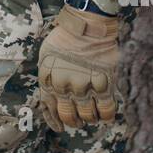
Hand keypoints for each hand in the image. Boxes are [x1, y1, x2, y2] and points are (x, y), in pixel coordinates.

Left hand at [37, 4, 119, 131]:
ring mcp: (83, 86)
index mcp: (48, 79)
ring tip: (92, 114)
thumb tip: (51, 97)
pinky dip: (106, 116)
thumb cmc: (66, 37)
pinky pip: (106, 111)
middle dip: (74, 121)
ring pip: (87, 116)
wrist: (87, 25)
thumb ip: (48, 77)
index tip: (60, 126)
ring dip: (89, 118)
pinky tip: (106, 113)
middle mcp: (63, 86)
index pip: (48, 108)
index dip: (54, 120)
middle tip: (78, 120)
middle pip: (68, 116)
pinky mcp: (103, 84)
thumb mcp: (46, 55)